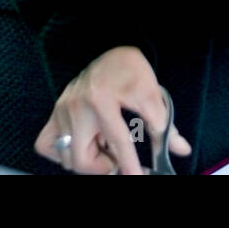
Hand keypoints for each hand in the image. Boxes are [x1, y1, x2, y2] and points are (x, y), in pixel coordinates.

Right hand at [35, 46, 192, 174]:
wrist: (111, 51)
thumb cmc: (131, 70)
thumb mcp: (152, 93)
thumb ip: (164, 124)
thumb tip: (180, 149)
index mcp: (102, 98)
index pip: (117, 141)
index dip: (129, 165)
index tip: (137, 176)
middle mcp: (76, 106)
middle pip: (82, 160)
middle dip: (105, 167)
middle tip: (120, 160)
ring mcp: (61, 110)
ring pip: (68, 157)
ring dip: (89, 160)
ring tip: (106, 148)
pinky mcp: (55, 113)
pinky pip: (48, 145)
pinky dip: (65, 153)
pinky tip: (84, 145)